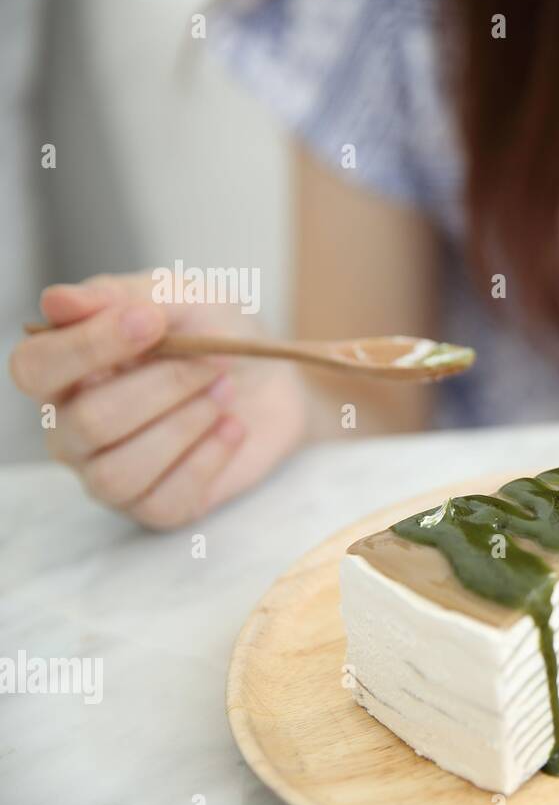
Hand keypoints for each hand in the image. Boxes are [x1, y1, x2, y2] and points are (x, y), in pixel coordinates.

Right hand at [9, 273, 306, 528]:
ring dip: (184, 426)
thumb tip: (57, 301)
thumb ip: (121, 296)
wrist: (276, 378)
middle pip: (88, 423)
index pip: (35, 368)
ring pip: (119, 472)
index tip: (150, 320)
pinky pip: (164, 502)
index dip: (87, 346)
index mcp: (62, 372)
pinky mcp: (155, 507)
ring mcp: (108, 474)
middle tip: (214, 361)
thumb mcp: (179, 298)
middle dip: (164, 386)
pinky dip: (207, 460)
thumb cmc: (214, 334)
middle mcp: (71, 428)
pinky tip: (233, 428)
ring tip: (224, 392)